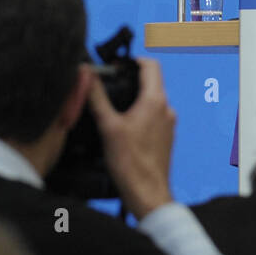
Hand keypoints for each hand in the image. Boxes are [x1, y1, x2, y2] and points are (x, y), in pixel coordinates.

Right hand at [88, 58, 174, 220]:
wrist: (147, 193)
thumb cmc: (130, 163)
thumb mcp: (108, 126)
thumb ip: (97, 98)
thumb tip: (87, 75)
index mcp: (155, 101)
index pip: (150, 65)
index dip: (133, 60)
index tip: (117, 65)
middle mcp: (166, 109)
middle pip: (152, 81)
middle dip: (131, 79)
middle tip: (111, 83)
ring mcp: (168, 123)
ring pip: (152, 100)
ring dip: (135, 97)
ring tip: (115, 106)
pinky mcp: (165, 136)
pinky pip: (154, 116)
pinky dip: (140, 113)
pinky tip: (124, 126)